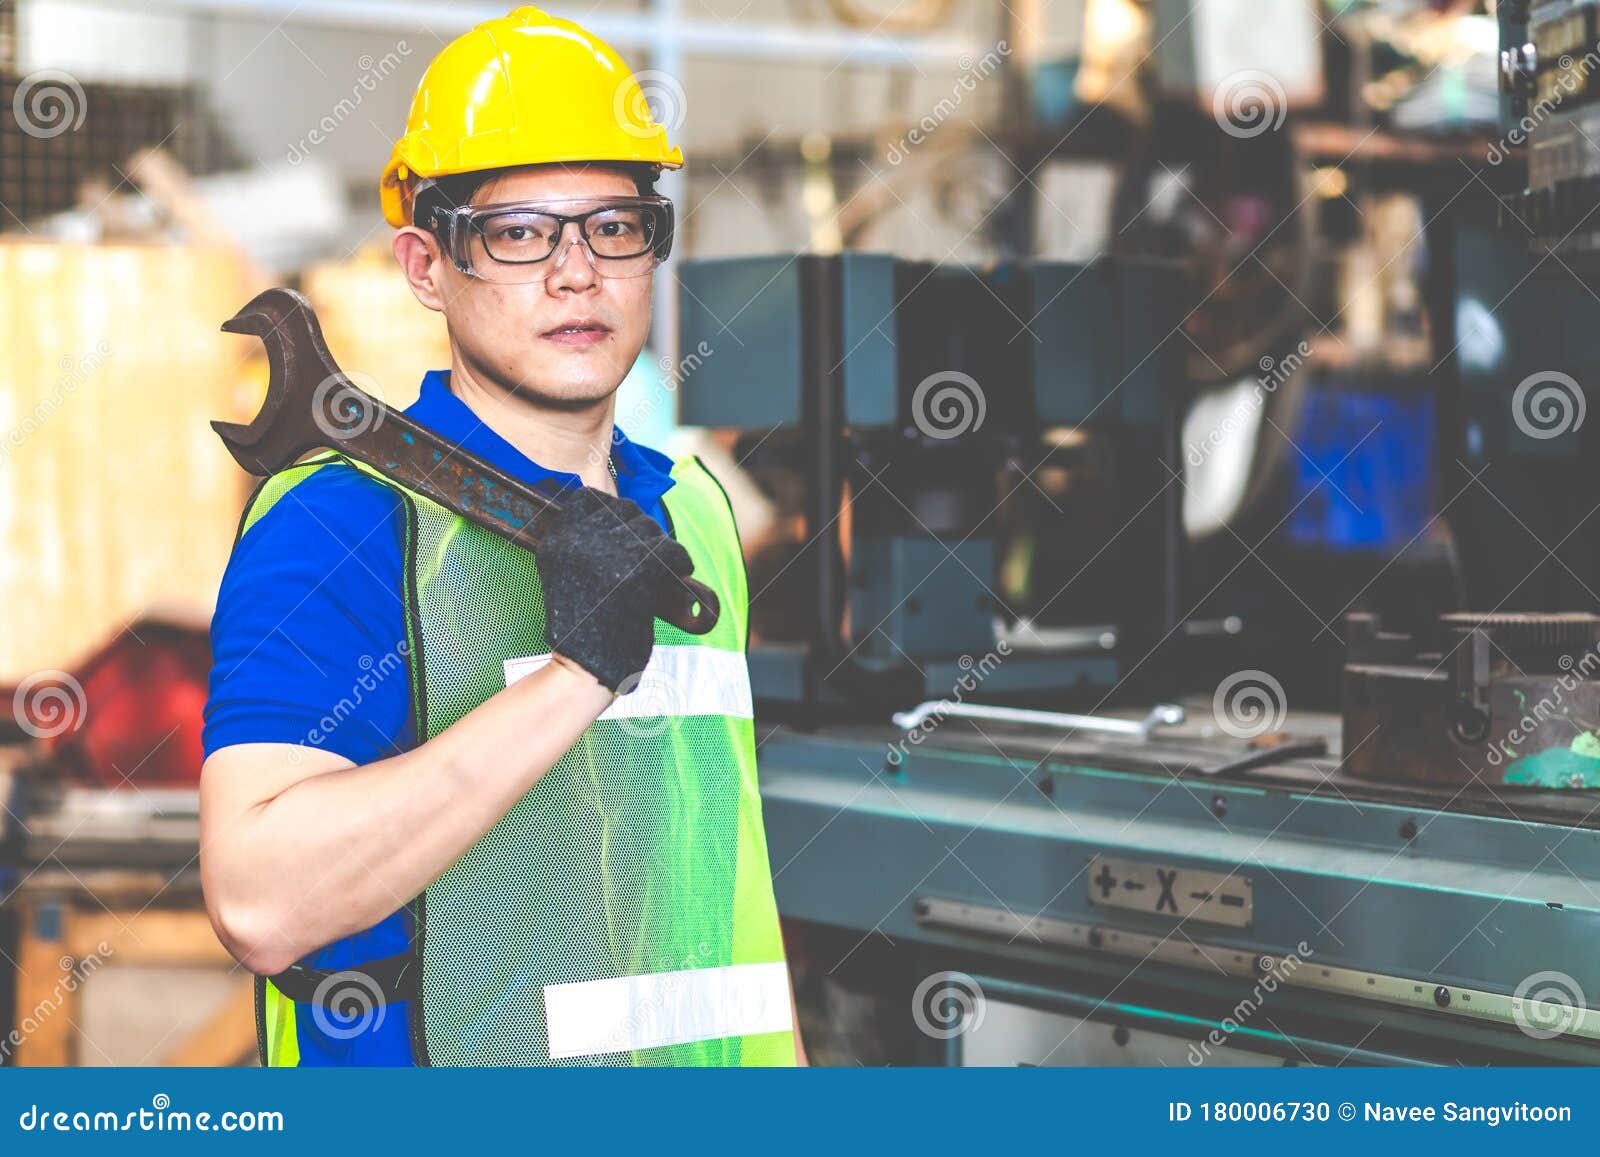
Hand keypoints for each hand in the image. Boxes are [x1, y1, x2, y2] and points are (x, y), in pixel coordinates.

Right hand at [537, 488, 693, 691]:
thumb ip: (586, 542)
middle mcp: (576, 541)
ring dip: (662, 549)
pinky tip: (676, 575)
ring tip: (658, 571)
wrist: (583, 666)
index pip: (591, 497)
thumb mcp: (566, 574)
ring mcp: (604, 554)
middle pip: (626, 511)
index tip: (623, 533)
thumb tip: (628, 516)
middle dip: (643, 530)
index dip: (615, 512)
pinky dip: (680, 562)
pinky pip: (671, 550)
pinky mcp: (632, 572)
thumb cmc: (584, 625)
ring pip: (651, 529)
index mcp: (557, 539)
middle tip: (646, 558)